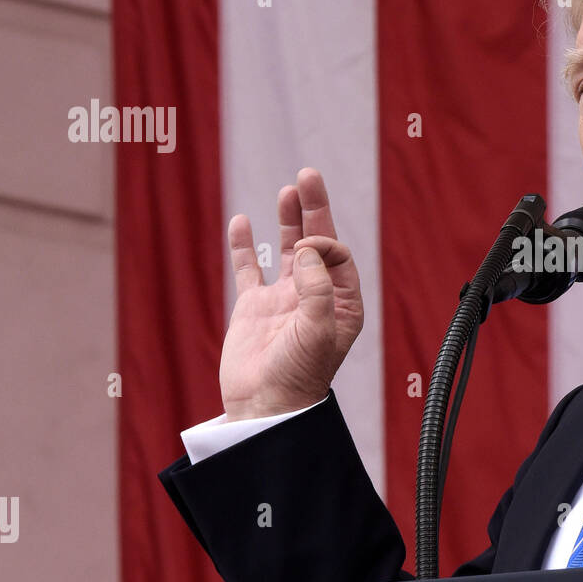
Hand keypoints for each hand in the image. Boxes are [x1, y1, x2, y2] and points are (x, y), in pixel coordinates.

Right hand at [219, 168, 364, 420]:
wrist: (264, 406)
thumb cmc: (299, 374)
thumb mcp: (319, 329)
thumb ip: (317, 286)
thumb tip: (305, 249)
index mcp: (342, 304)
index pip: (338, 256)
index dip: (323, 242)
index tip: (305, 248)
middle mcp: (315, 297)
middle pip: (317, 243)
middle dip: (314, 210)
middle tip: (308, 175)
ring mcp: (283, 300)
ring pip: (286, 250)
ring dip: (288, 221)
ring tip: (289, 190)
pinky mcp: (253, 308)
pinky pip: (249, 269)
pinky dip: (244, 245)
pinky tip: (241, 221)